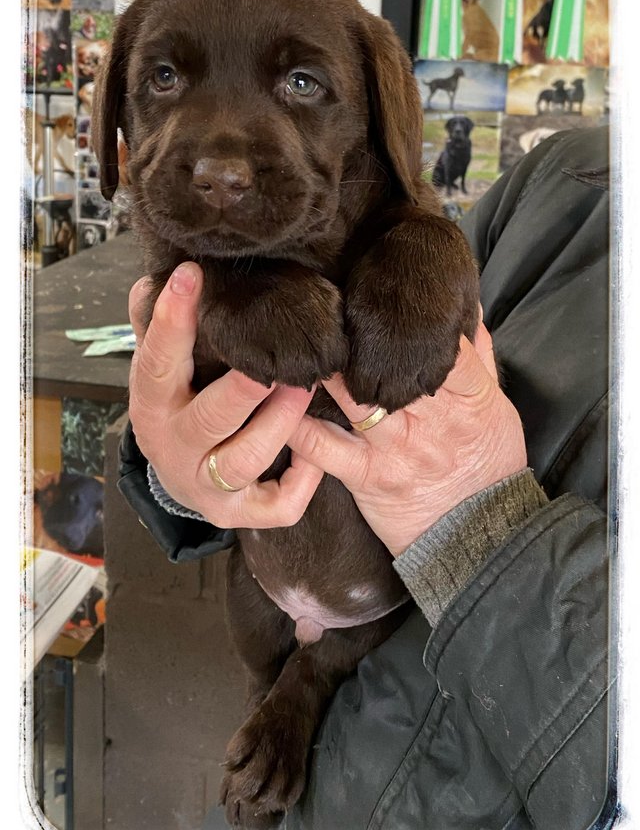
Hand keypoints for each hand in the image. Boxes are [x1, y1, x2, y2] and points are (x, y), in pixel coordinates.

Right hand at [128, 262, 323, 528]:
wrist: (176, 478)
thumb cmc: (178, 405)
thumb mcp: (163, 370)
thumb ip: (162, 325)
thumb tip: (168, 274)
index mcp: (153, 404)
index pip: (158, 360)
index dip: (172, 319)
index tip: (191, 274)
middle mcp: (175, 447)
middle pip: (209, 419)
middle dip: (246, 389)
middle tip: (277, 360)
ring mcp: (206, 485)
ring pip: (245, 460)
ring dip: (280, 425)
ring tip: (306, 389)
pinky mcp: (237, 513)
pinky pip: (276, 505)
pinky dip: (302, 481)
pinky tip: (316, 452)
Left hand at [288, 321, 527, 555]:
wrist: (481, 537)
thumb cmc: (490, 466)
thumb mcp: (497, 409)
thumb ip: (478, 360)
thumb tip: (467, 313)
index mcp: (468, 394)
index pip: (440, 342)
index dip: (408, 317)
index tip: (376, 292)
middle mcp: (431, 416)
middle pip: (389, 363)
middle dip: (355, 335)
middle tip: (326, 308)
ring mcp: (397, 447)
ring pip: (353, 396)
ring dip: (324, 371)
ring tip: (300, 345)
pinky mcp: (368, 477)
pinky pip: (325, 448)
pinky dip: (298, 426)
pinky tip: (276, 403)